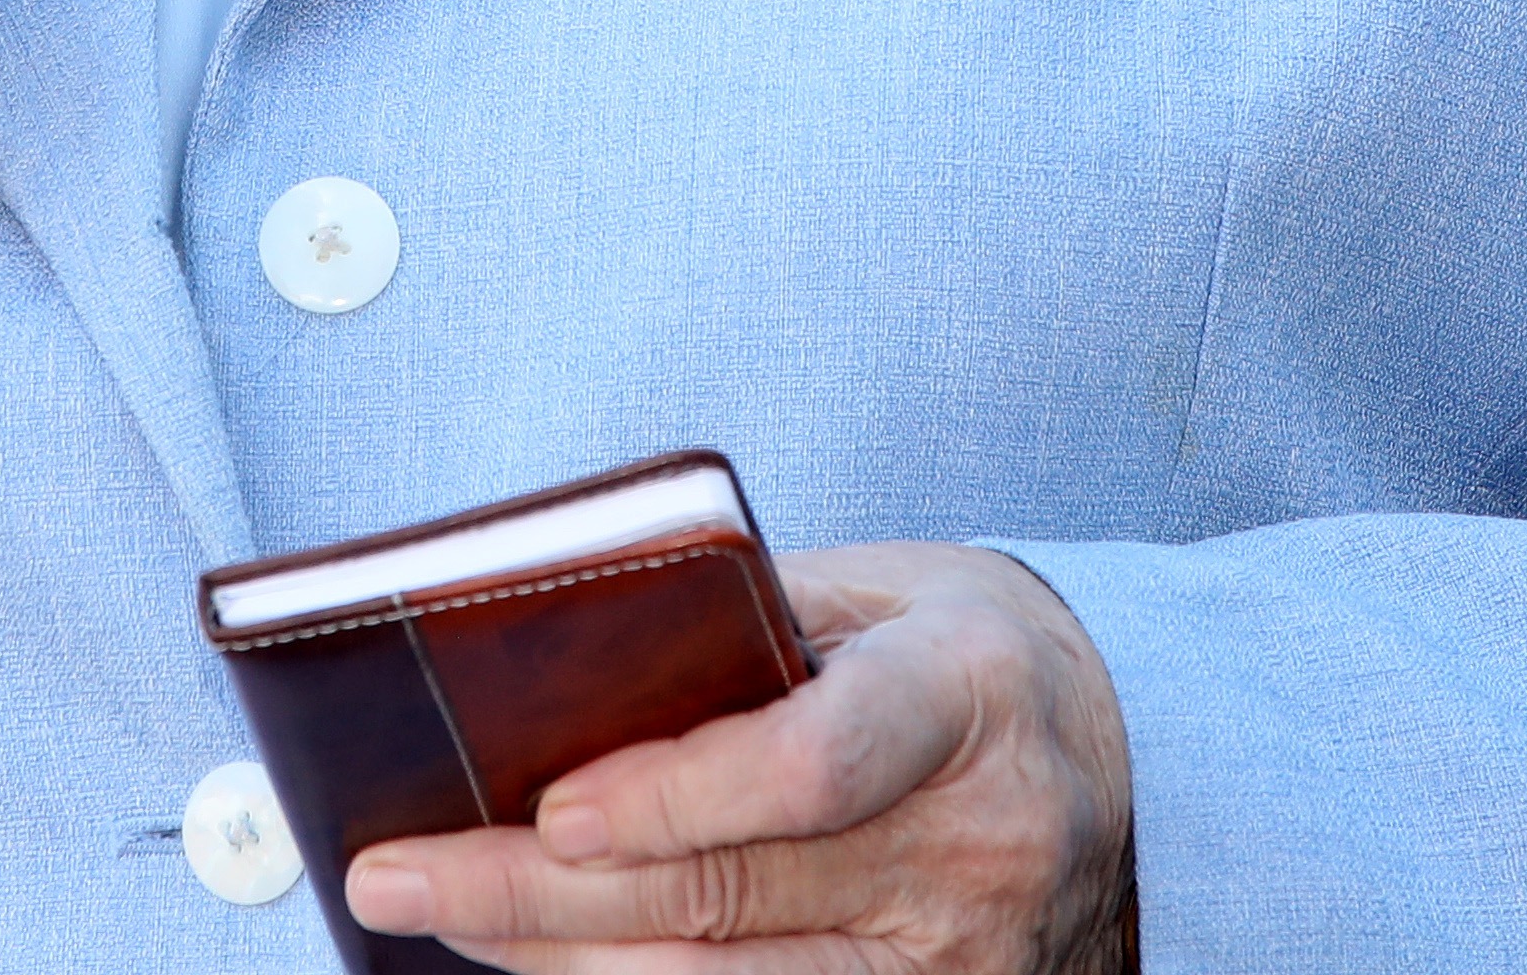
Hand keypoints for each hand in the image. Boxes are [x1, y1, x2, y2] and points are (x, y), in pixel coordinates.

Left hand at [345, 544, 1134, 973]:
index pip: (813, 762)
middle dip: (538, 893)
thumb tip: (553, 662)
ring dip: (562, 966)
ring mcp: (963, 964)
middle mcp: (976, 845)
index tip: (551, 807)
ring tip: (436, 921)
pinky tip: (549, 973)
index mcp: (966, 691)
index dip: (676, 796)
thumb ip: (745, 623)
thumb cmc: (965, 659)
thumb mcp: (885, 591)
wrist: (1131, 768)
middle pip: (731, 896)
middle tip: (395, 873)